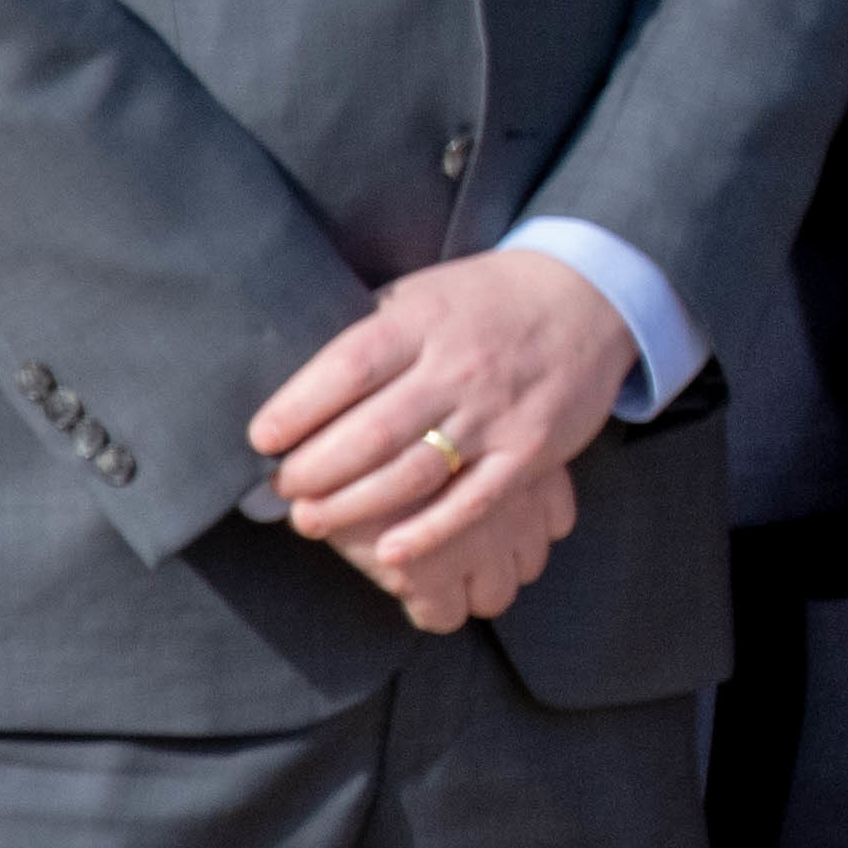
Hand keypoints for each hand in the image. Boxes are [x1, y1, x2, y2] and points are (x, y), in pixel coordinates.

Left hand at [247, 245, 632, 632]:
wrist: (585, 299)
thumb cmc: (483, 301)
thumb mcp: (422, 293)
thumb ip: (369, 332)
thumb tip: (289, 377)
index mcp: (423, 321)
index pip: (349, 367)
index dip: (298, 407)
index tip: (262, 439)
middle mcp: (458, 367)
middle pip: (373, 431)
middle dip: (315, 470)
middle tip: (282, 490)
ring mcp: (496, 413)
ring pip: (414, 471)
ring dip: (353, 505)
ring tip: (310, 521)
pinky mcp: (529, 452)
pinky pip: (474, 501)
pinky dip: (430, 532)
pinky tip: (391, 554)